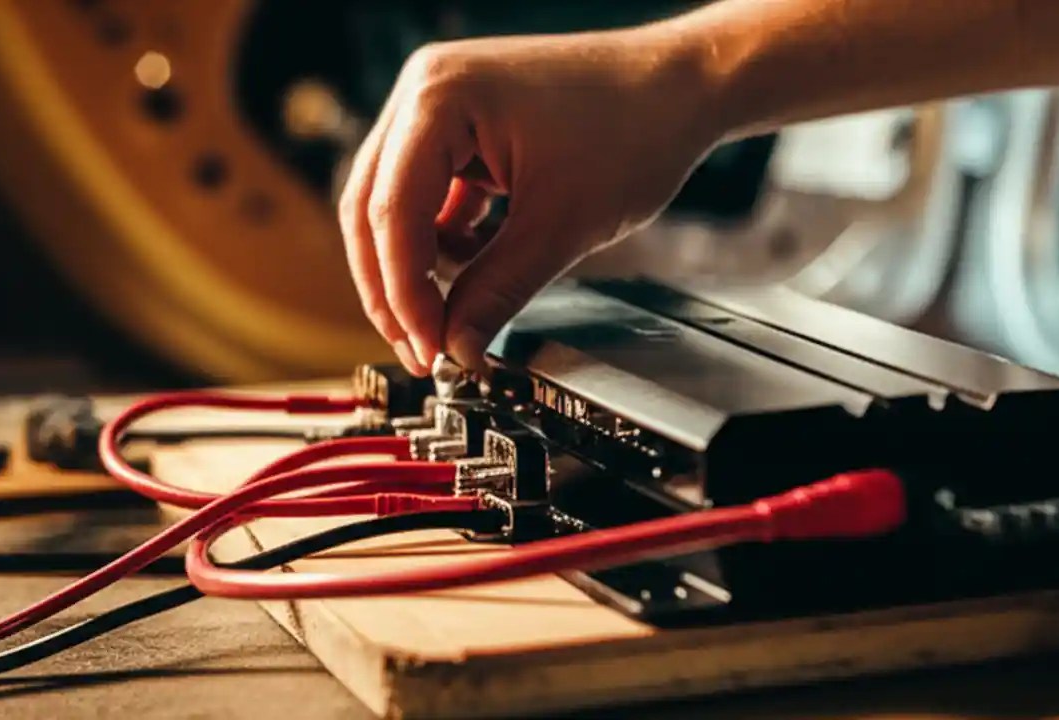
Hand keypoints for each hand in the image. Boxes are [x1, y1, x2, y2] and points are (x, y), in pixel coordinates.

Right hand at [337, 27, 719, 374]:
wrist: (684, 87)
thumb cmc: (637, 125)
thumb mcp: (562, 226)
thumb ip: (498, 290)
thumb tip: (457, 347)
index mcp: (439, 97)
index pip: (392, 212)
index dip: (404, 293)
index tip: (428, 347)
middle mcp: (426, 90)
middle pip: (374, 208)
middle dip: (395, 286)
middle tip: (421, 348)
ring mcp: (442, 107)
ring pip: (396, 204)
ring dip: (416, 265)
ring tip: (449, 316)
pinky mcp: (464, 128)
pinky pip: (430, 194)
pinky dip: (443, 238)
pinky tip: (471, 266)